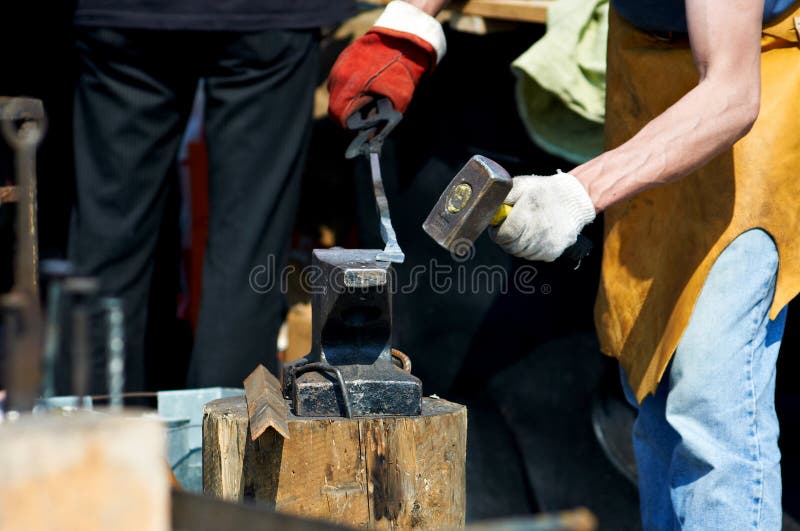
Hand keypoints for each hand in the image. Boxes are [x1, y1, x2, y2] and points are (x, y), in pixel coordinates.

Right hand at [328, 1, 446, 127]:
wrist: (403, 40)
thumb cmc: (400, 72)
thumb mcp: (397, 102)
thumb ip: (382, 122)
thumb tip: (373, 137)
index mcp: (348, 87)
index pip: (338, 116)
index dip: (348, 127)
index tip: (359, 131)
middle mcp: (338, 76)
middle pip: (335, 105)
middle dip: (348, 115)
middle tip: (364, 119)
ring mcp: (339, 65)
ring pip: (336, 92)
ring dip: (348, 100)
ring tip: (367, 100)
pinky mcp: (343, 58)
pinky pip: (340, 79)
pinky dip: (350, 87)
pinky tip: (365, 86)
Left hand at [490, 171, 595, 261]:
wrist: (576, 199)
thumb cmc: (545, 191)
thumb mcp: (522, 185)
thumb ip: (503, 195)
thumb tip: (486, 206)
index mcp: (526, 216)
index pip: (503, 236)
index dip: (497, 231)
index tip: (499, 224)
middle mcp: (536, 234)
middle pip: (509, 246)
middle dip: (506, 237)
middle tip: (512, 225)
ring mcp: (545, 245)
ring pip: (520, 253)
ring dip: (518, 243)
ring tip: (526, 227)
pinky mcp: (552, 253)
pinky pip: (533, 256)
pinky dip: (531, 248)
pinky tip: (537, 234)